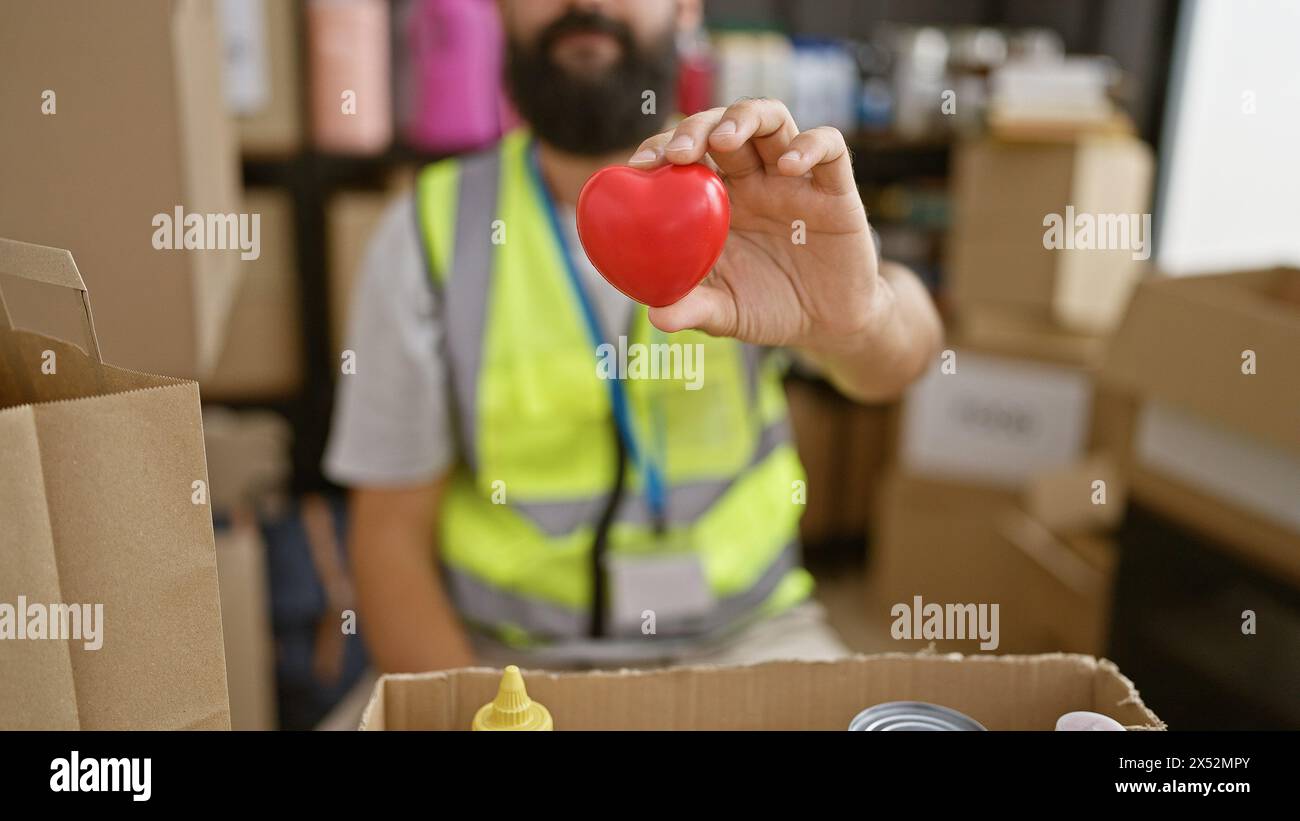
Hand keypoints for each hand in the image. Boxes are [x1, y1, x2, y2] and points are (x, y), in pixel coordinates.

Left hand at [628, 98, 880, 355]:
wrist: (826, 324)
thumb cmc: (767, 309)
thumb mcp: (725, 314)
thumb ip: (693, 308)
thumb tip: (655, 316)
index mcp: (717, 198)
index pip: (685, 153)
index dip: (660, 146)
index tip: (641, 165)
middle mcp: (753, 178)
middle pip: (723, 126)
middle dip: (697, 128)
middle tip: (678, 153)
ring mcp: (793, 179)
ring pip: (771, 119)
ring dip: (744, 118)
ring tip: (724, 139)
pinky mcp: (835, 189)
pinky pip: (830, 148)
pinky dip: (810, 145)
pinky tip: (789, 166)